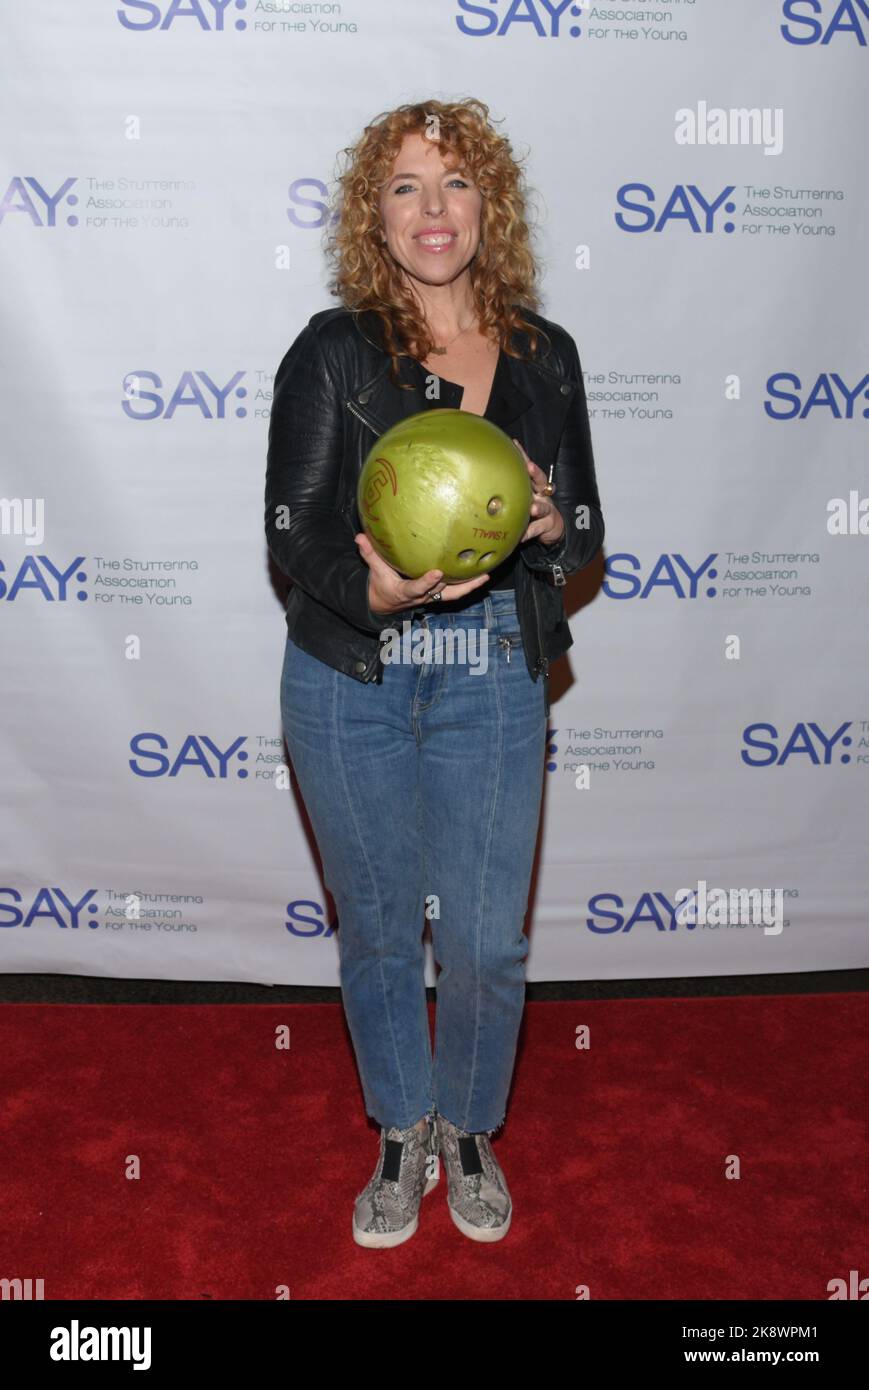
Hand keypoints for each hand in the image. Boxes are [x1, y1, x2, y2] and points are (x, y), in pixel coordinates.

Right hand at [355, 532, 490, 615]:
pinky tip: (482, 575)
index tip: (437, 573)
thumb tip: (360, 536)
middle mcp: (421, 597)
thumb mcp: (374, 570)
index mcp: (404, 592)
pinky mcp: (438, 595)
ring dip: (469, 586)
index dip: (427, 582)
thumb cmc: (380, 584)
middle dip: (455, 583)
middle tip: (470, 571)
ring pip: (452, 594)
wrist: (384, 603)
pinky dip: (468, 585)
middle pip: (440, 591)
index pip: (416, 588)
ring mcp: (431, 598)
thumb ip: (369, 553)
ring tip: (485, 576)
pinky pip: (455, 592)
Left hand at [513, 438, 564, 546]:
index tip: (515, 444)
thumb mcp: (522, 499)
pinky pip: (537, 528)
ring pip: (544, 506)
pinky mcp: (549, 524)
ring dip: (538, 507)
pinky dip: (528, 532)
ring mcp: (548, 509)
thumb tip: (482, 484)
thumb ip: (509, 491)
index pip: (528, 469)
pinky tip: (520, 536)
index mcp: (534, 487)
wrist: (552, 527)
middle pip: (541, 481)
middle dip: (535, 473)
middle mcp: (542, 495)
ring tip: (533, 509)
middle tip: (529, 467)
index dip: (523, 456)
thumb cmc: (533, 510)